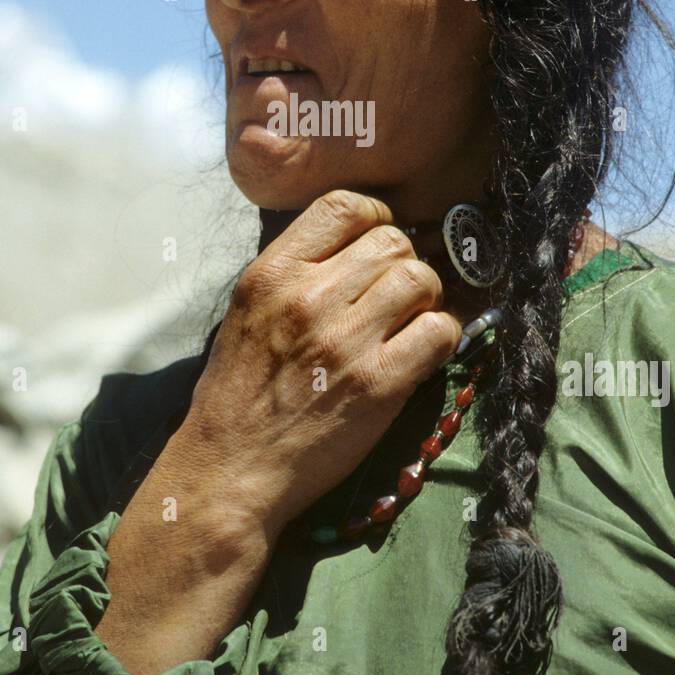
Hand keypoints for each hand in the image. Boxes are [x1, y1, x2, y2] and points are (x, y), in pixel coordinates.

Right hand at [181, 189, 461, 535]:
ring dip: (427, 298)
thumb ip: (295, 270)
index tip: (378, 240)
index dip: (376, 217)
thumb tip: (357, 244)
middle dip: (405, 262)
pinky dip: (443, 336)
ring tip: (411, 321)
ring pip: (423, 279)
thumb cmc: (238, 393)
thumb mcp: (247, 310)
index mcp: (272, 272)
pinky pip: (440, 331)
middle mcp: (309, 297)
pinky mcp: (379, 382)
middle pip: (393, 241)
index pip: (344, 206)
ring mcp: (346, 339)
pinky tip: (422, 351)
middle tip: (397, 294)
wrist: (231, 469)